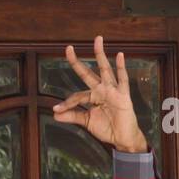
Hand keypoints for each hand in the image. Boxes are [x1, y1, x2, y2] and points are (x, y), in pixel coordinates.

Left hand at [52, 35, 147, 152]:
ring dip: (100, 54)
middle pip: (87, 73)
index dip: (67, 102)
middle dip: (77, 62)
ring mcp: (112, 90)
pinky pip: (122, 79)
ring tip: (97, 40)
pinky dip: (121, 67)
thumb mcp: (87, 121)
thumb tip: (55, 114)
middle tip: (68, 48)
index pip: (77, 95)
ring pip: (105, 69)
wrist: (122, 138)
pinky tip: (119, 55)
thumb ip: (72, 116)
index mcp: (93, 96)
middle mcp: (101, 89)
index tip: (57, 110)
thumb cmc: (107, 128)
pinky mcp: (123, 95)